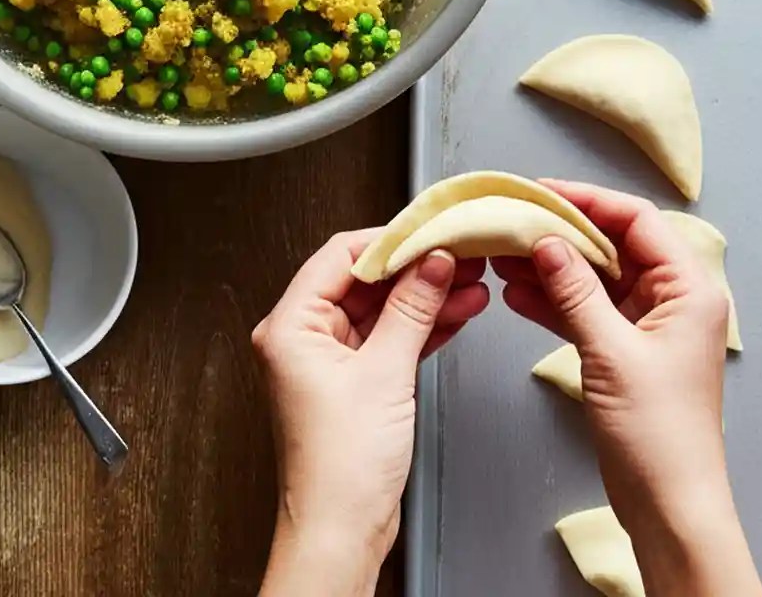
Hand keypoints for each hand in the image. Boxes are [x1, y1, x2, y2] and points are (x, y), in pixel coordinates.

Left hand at [254, 229, 488, 596]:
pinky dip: (421, 327)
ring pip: (382, 311)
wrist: (341, 530)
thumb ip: (413, 309)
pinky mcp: (353, 385)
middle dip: (417, 268)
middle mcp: (303, 340)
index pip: (342, 256)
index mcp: (290, 327)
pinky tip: (456, 313)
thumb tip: (434, 263)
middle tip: (461, 253)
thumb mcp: (386, 373)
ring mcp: (329, 363)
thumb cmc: (339, 469)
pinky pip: (389, 340)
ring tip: (470, 281)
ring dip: (426, 297)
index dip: (392, 239)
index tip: (433, 230)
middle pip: (364, 281)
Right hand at [493, 180, 761, 596]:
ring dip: (553, 268)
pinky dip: (555, 303)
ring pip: (595, 279)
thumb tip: (547, 242)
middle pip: (614, 245)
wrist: (669, 503)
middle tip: (513, 221)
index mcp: (690, 289)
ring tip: (503, 254)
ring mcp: (649, 327)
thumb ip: (577, 292)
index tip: (540, 192)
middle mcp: (674, 300)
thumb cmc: (659, 434)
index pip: (637, 220)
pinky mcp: (626, 353)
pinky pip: (588, 312)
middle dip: (562, 233)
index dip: (587, 200)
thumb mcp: (611, 353)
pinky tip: (517, 293)